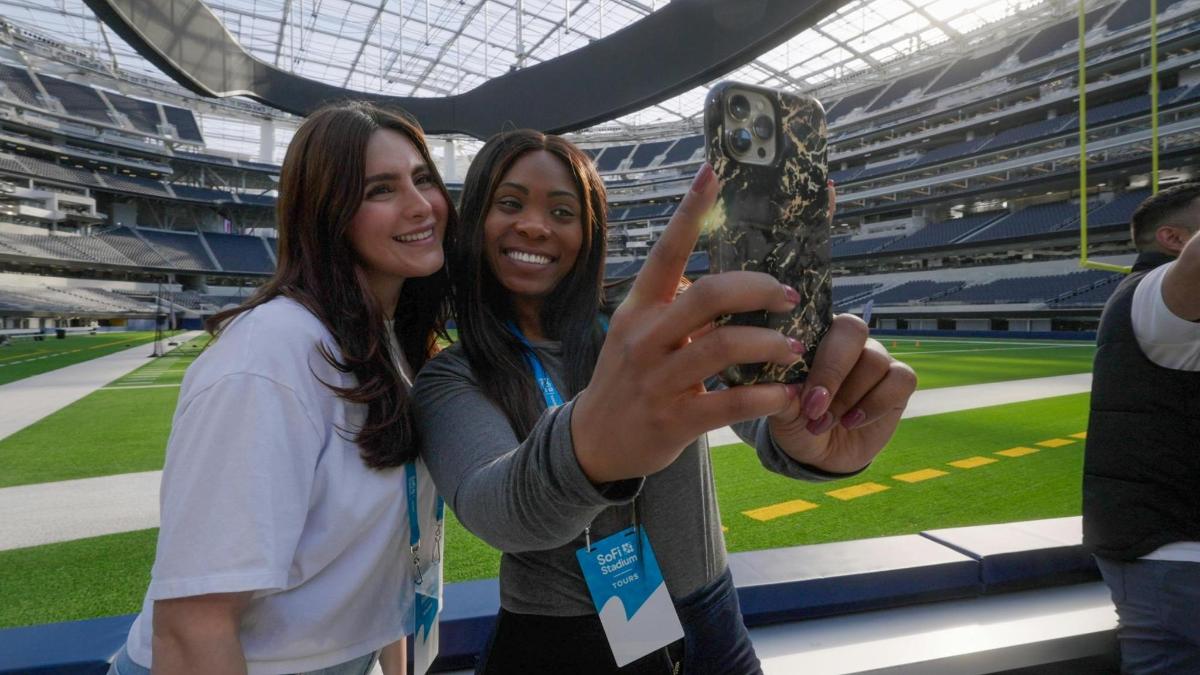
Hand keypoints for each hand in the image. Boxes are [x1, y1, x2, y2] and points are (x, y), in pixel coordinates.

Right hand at [571, 164, 805, 482]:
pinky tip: (786, 395)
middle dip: (757, 289)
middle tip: (788, 297)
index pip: (666, 252)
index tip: (713, 173)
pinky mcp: (676, 419)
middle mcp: (646, 338)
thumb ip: (678, 309)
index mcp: (639, 309)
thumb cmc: (631, 379)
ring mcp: (659, 379)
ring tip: (792, 349)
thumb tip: (731, 282)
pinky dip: (768, 397)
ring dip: (770, 344)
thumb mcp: (640, 336)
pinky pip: (731, 402)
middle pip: (708, 295)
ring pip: (724, 345)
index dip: (690, 212)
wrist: (595, 441)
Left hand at [767, 314, 916, 473]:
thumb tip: (786, 388)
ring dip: (848, 397)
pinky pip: (901, 380)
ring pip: (874, 360)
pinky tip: (852, 421)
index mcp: (815, 335)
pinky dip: (876, 404)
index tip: (801, 394)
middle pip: (853, 330)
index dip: (812, 355)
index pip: (819, 319)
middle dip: (832, 371)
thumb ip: (783, 396)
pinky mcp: (899, 381)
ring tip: (826, 423)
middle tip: (814, 408)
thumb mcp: (783, 413)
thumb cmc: (798, 423)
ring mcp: (876, 358)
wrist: (821, 454)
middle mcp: (848, 341)